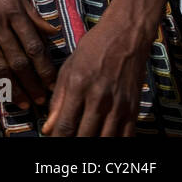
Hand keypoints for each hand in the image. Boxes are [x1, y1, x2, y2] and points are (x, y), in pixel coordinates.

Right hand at [0, 0, 60, 110]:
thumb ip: (32, 13)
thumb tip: (53, 32)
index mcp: (12, 8)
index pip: (33, 46)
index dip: (45, 69)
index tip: (52, 83)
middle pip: (18, 61)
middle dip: (32, 84)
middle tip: (42, 101)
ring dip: (13, 87)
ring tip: (24, 102)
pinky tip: (0, 89)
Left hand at [43, 10, 150, 136]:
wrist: (124, 37)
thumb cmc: (92, 50)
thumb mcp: (67, 70)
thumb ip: (57, 101)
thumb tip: (48, 128)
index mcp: (78, 87)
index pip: (65, 125)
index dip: (58, 139)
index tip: (52, 142)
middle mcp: (99, 99)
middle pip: (85, 136)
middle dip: (73, 143)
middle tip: (67, 144)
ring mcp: (119, 105)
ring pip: (106, 139)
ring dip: (94, 145)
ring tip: (84, 144)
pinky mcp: (133, 108)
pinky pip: (126, 136)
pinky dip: (115, 143)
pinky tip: (105, 142)